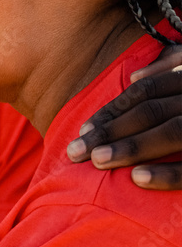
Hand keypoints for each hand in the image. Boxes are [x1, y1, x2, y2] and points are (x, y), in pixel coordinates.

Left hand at [66, 44, 180, 189]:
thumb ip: (172, 67)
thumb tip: (134, 78)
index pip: (146, 92)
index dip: (113, 110)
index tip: (82, 129)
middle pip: (152, 111)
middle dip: (110, 130)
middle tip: (74, 151)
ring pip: (173, 132)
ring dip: (131, 147)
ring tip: (96, 161)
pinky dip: (169, 173)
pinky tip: (137, 179)